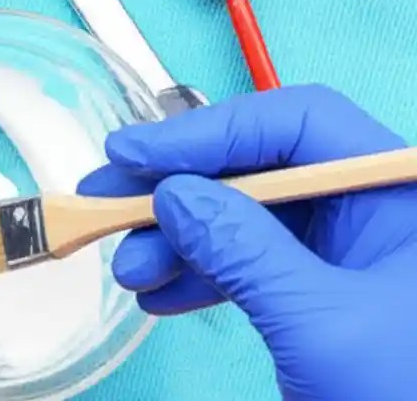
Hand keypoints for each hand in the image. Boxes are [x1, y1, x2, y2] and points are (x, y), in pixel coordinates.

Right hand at [79, 85, 416, 399]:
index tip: (133, 153)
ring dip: (180, 239)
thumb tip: (173, 196)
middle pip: (264, 166)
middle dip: (181, 189)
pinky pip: (256, 263)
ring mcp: (354, 253)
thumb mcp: (319, 322)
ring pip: (250, 217)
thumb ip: (243, 250)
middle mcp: (378, 210)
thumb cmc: (407, 397)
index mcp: (400, 193)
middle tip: (109, 202)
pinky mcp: (331, 293)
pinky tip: (161, 294)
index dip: (209, 131)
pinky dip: (203, 274)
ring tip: (131, 271)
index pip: (296, 123)